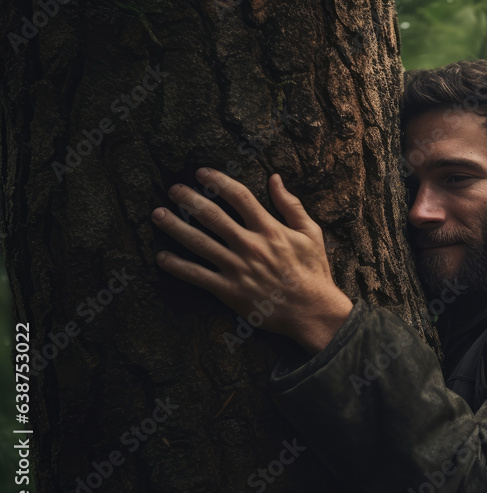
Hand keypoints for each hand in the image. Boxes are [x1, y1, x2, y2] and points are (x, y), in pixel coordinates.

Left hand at [151, 167, 352, 354]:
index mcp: (270, 229)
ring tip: (158, 215)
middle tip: (173, 190)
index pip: (239, 196)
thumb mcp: (311, 233)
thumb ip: (291, 205)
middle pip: (212, 215)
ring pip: (199, 242)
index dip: (218, 181)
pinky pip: (197, 276)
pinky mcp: (229, 290)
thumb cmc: (314, 272)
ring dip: (175, 227)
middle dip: (189, 199)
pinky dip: (177, 266)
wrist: (313, 311)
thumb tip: (274, 179)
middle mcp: (250, 245)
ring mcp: (237, 268)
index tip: (202, 173)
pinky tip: (162, 257)